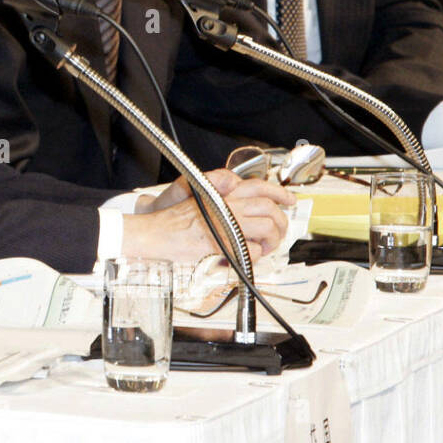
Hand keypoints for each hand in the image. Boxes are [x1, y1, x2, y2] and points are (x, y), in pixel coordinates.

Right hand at [121, 168, 293, 262]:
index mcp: (220, 194)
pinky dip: (256, 255)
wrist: (153, 235)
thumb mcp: (200, 203)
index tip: (289, 200)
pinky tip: (246, 256)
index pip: (259, 186)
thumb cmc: (171, 224)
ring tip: (265, 247)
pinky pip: (253, 250)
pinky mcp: (224, 244)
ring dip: (272, 240)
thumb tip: (248, 212)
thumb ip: (223, 204)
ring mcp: (226, 225)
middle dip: (281, 222)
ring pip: (267, 227)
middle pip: (270, 208)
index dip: (279, 192)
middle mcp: (226, 206)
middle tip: (279, 232)